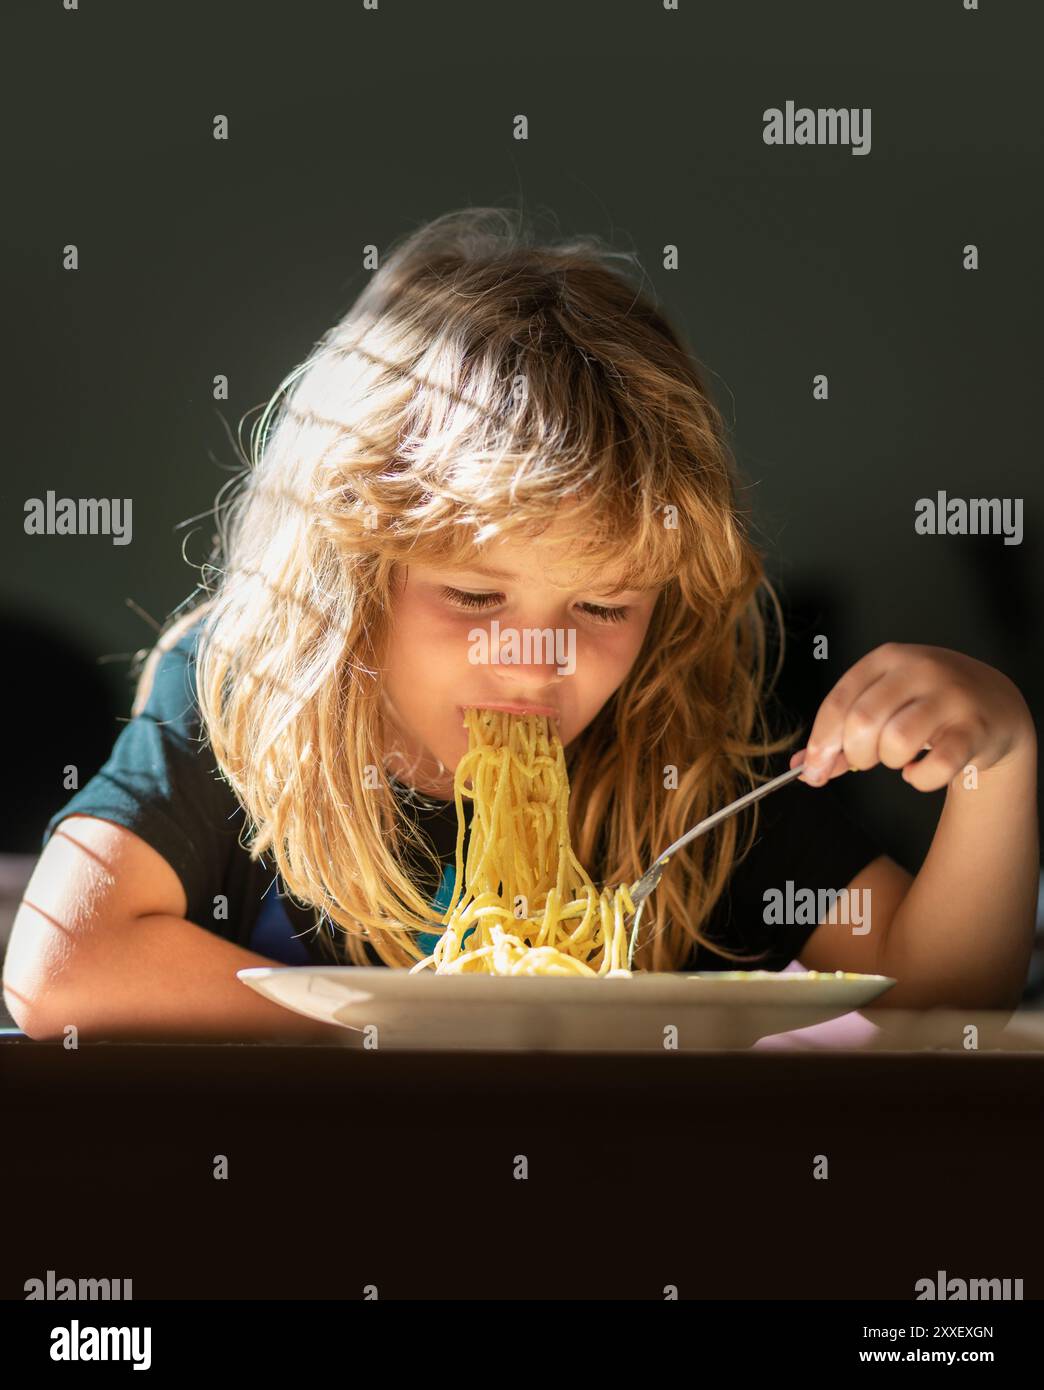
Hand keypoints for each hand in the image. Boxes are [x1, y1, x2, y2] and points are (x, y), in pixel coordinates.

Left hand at [789, 643, 1035, 791]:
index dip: (821, 742)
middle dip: (855, 753)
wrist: (995, 703)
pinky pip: (936, 766)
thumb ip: (842, 733)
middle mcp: (919, 670)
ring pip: (897, 741)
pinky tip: (921, 769)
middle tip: (864, 761)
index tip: (814, 769)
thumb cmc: (927, 704)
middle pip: (863, 721)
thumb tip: (803, 767)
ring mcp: (950, 697)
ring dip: (888, 762)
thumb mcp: (884, 703)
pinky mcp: (974, 728)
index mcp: (887, 659)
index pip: (839, 702)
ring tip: (898, 758)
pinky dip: (920, 778)